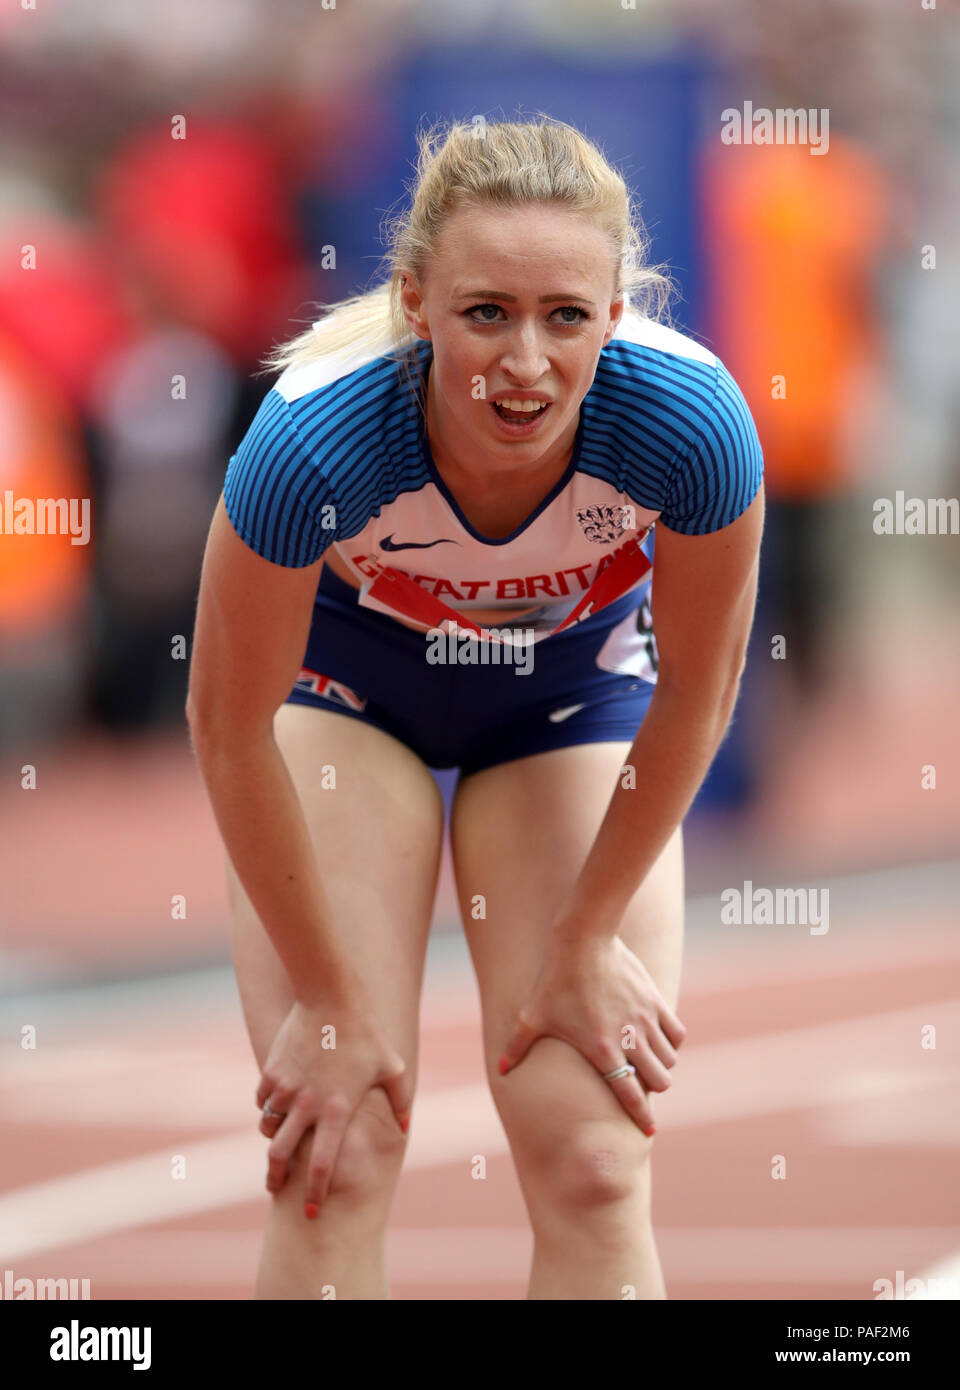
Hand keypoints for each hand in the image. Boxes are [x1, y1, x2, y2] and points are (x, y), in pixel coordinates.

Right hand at [255, 996, 411, 1215]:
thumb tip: (406, 1127)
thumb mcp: (392, 1067)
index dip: (315, 1193)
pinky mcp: (272, 1072)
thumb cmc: (366, 1034)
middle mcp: (307, 1105)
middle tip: (276, 1188)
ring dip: (272, 1138)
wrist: (330, 998)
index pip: (323, 1165)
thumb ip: (401, 1100)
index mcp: (337, 1111)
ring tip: (279, 1141)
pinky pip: (263, 1100)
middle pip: (281, 1156)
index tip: (311, 1213)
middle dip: (276, 1178)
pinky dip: (267, 1108)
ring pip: (268, 1127)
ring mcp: (286, 1089)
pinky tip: (277, 1105)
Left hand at [497, 934, 685, 1133]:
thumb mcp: (533, 1015)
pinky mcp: (656, 1001)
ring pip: (670, 1058)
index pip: (630, 1095)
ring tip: (646, 1060)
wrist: (583, 940)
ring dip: (661, 1064)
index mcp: (603, 1051)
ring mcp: (646, 1020)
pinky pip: (677, 1032)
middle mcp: (630, 1039)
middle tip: (639, 1083)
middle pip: (660, 1081)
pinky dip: (671, 1040)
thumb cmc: (555, 980)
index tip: (648, 1131)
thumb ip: (518, 1046)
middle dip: (652, 1088)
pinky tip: (657, 1037)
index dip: (641, 1117)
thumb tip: (501, 1070)